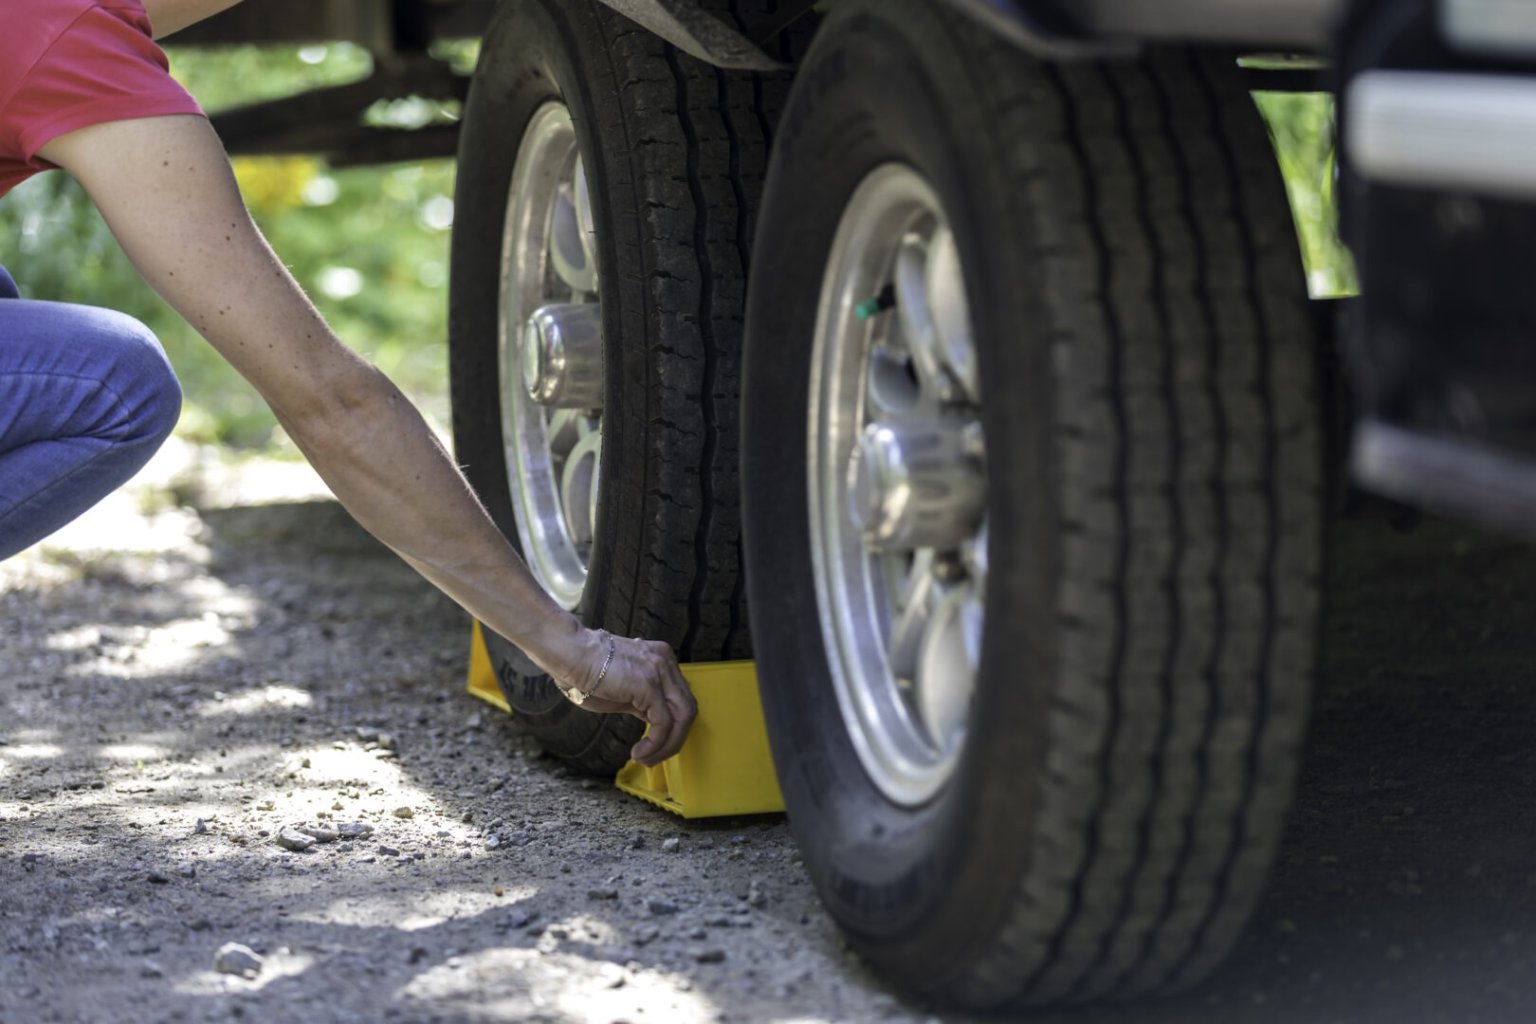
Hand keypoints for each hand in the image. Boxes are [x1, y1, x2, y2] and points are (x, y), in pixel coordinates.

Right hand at [554, 630, 697, 765]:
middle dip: (674, 740)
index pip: (680, 698)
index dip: (673, 727)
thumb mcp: (624, 689)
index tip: (657, 746)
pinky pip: (663, 723)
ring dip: (668, 745)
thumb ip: (643, 701)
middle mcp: (666, 662)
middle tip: (654, 758)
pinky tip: (639, 753)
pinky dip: (655, 744)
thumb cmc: (586, 672)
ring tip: (647, 759)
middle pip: (687, 708)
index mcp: (661, 660)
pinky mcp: (649, 685)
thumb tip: (653, 721)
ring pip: (682, 717)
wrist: (570, 654)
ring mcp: (660, 671)